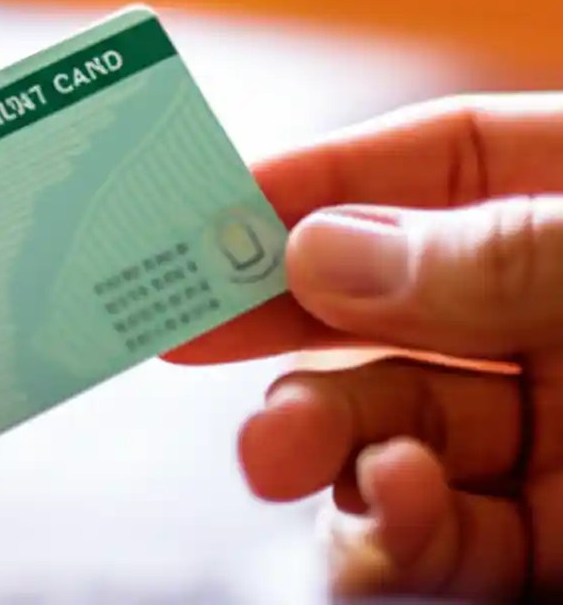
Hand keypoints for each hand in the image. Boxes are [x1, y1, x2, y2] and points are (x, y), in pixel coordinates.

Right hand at [167, 93, 562, 599]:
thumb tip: (320, 252)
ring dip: (312, 436)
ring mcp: (549, 437)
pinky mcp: (546, 544)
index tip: (220, 196)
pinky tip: (399, 503)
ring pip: (382, 424)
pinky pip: (433, 537)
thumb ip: (492, 256)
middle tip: (181, 333)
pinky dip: (393, 529)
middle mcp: (553, 322)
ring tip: (271, 452)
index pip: (445, 163)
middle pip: (382, 302)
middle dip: (278, 319)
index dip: (329, 174)